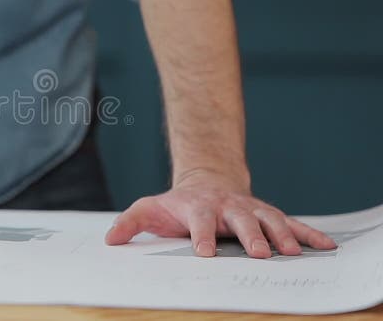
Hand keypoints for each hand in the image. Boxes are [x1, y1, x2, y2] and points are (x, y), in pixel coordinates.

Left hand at [104, 168, 336, 257]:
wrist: (206, 181)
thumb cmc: (177, 203)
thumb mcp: (149, 209)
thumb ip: (129, 223)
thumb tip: (109, 240)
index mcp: (197, 207)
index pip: (198, 221)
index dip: (201, 235)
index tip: (204, 252)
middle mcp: (227, 207)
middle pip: (240, 219)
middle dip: (250, 235)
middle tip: (259, 253)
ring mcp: (249, 209)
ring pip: (268, 219)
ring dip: (281, 235)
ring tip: (292, 252)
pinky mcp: (267, 215)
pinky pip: (291, 223)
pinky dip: (308, 234)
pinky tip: (324, 246)